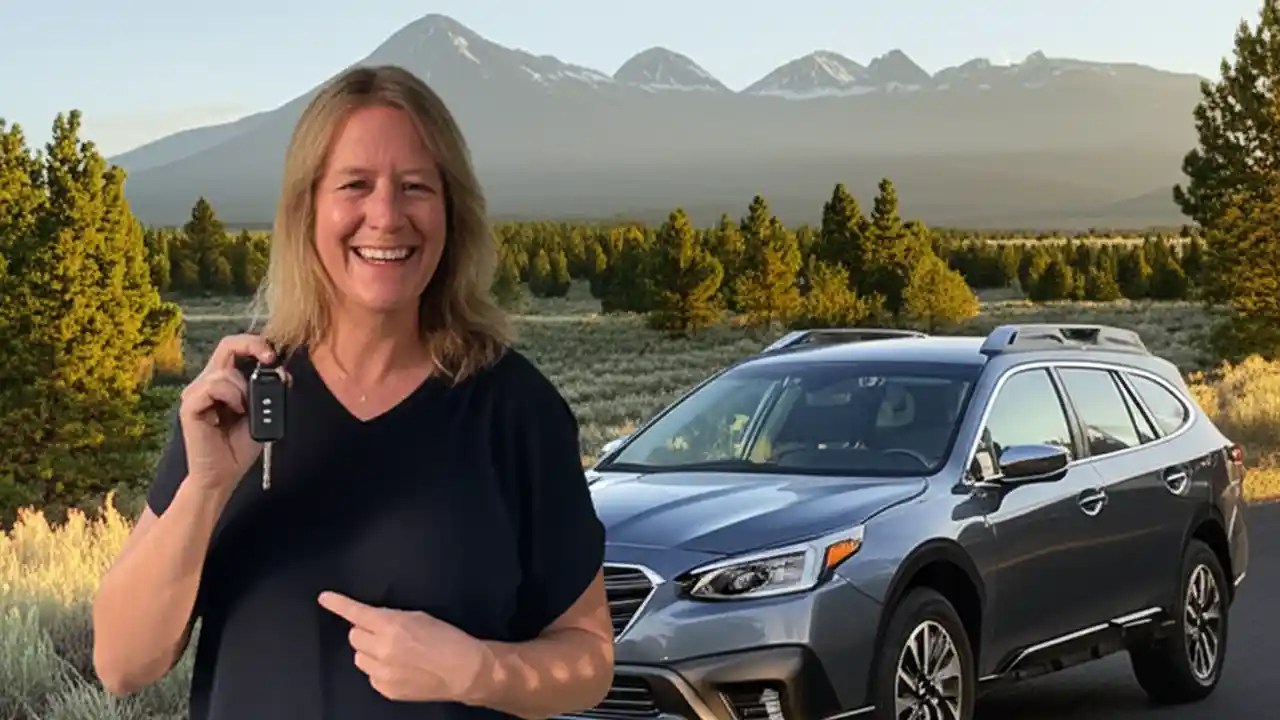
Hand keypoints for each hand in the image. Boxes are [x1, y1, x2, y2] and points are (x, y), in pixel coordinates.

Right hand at [179, 334, 283, 489]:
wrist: (223, 475)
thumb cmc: (239, 446)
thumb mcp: (262, 414)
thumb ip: (269, 393)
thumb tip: (284, 373)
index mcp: (225, 382)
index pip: (235, 349)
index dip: (254, 344)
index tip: (273, 355)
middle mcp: (208, 382)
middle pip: (226, 345)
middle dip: (251, 346)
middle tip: (269, 359)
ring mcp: (197, 393)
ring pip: (224, 371)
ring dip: (244, 389)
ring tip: (244, 411)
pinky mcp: (190, 406)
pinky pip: (213, 386)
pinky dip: (231, 397)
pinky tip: (234, 413)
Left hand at [318, 591, 489, 704]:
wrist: (463, 671)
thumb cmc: (446, 638)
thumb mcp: (418, 618)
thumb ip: (391, 618)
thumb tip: (371, 620)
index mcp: (391, 626)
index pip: (356, 613)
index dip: (338, 604)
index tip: (324, 598)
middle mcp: (382, 649)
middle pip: (354, 636)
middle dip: (365, 632)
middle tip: (383, 633)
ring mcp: (382, 673)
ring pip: (359, 658)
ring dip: (370, 652)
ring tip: (393, 653)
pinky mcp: (386, 690)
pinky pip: (371, 676)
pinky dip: (379, 670)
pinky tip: (400, 668)